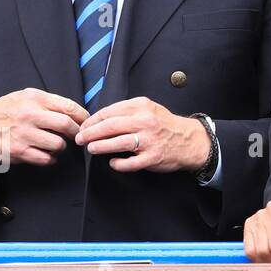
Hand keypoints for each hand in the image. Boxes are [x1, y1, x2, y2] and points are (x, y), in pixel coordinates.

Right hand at [0, 88, 87, 167]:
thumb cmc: (4, 111)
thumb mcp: (23, 97)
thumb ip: (47, 101)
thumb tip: (74, 111)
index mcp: (33, 98)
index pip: (68, 106)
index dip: (83, 116)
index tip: (86, 122)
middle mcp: (29, 115)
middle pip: (66, 125)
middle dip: (77, 132)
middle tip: (78, 136)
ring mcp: (23, 134)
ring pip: (58, 144)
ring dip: (62, 147)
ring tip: (57, 144)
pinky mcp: (18, 151)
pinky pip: (45, 159)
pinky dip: (50, 158)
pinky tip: (46, 154)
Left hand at [75, 96, 207, 172]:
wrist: (190, 140)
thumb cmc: (165, 125)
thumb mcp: (149, 109)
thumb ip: (128, 111)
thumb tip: (99, 120)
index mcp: (142, 107)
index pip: (110, 112)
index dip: (92, 120)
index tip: (83, 127)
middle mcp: (146, 121)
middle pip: (110, 126)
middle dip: (90, 133)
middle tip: (80, 139)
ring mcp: (150, 140)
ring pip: (118, 143)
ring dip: (100, 146)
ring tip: (91, 148)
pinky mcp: (152, 157)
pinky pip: (130, 162)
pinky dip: (118, 163)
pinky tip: (113, 162)